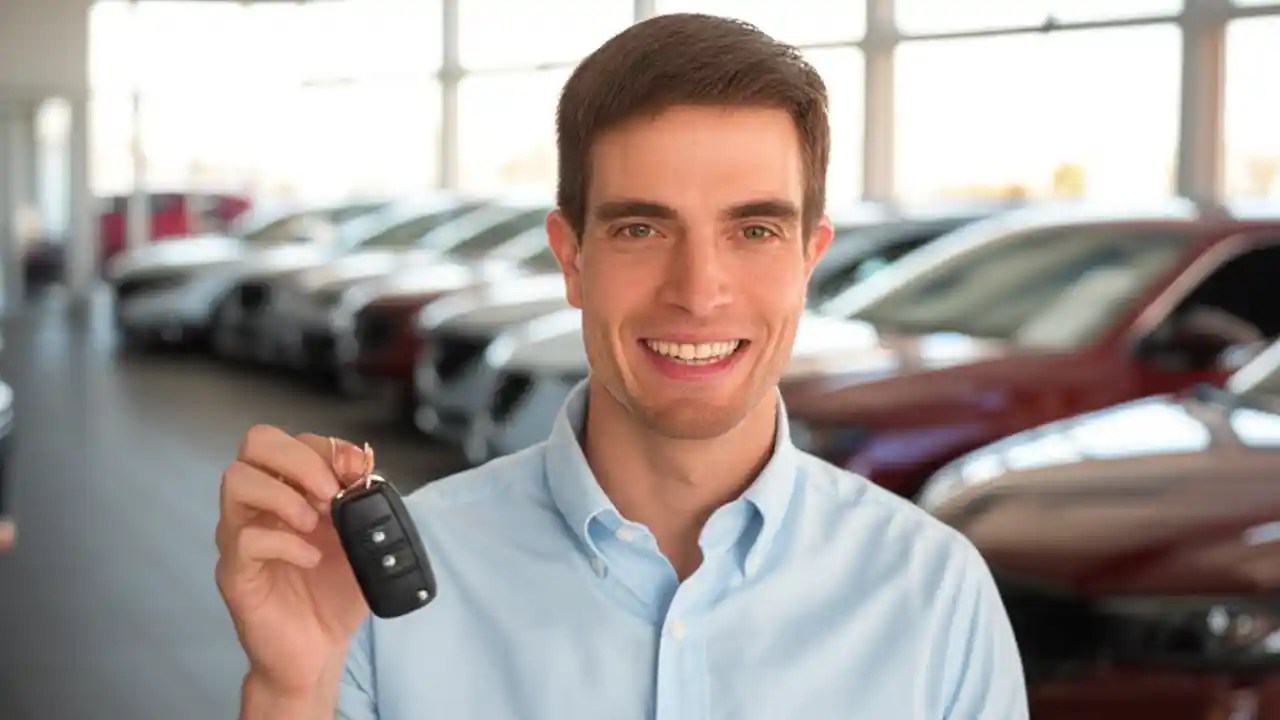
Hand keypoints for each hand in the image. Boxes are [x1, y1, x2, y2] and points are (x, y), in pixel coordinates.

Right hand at [215, 425, 370, 697]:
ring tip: (315, 524)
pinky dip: (286, 542)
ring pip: (237, 480)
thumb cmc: (336, 591)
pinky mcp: (235, 573)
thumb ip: (363, 500)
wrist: (319, 649)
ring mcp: (240, 536)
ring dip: (285, 493)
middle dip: (299, 457)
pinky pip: (246, 539)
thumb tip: (362, 463)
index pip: (290, 438)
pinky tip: (310, 560)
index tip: (355, 471)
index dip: (325, 446)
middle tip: (328, 492)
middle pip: (255, 442)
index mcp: (288, 489)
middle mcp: (258, 504)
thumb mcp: (363, 538)